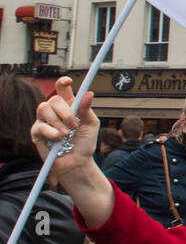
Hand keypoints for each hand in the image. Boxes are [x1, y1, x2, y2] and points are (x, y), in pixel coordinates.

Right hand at [31, 77, 113, 226]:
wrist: (77, 163)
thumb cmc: (84, 144)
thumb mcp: (91, 125)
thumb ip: (87, 110)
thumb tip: (89, 93)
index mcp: (69, 106)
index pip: (62, 89)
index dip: (62, 83)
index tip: (67, 81)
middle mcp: (55, 111)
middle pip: (53, 99)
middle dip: (65, 112)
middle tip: (74, 125)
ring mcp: (45, 121)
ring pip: (43, 109)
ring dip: (58, 122)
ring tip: (67, 135)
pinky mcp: (37, 132)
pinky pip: (39, 126)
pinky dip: (51, 133)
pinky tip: (58, 140)